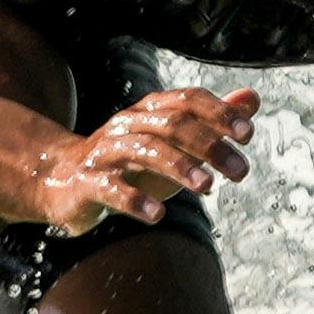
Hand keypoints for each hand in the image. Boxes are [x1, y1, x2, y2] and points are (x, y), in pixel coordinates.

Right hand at [30, 82, 256, 233]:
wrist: (61, 179)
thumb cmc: (128, 163)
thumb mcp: (173, 142)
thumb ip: (212, 122)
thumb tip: (252, 99)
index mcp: (150, 112)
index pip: (187, 100)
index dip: (218, 113)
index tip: (247, 134)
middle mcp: (128, 125)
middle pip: (172, 124)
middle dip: (210, 145)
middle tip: (241, 171)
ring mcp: (105, 152)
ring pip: (144, 150)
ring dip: (178, 166)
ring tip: (208, 186)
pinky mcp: (87, 182)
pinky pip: (110, 188)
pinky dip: (134, 199)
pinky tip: (157, 215)